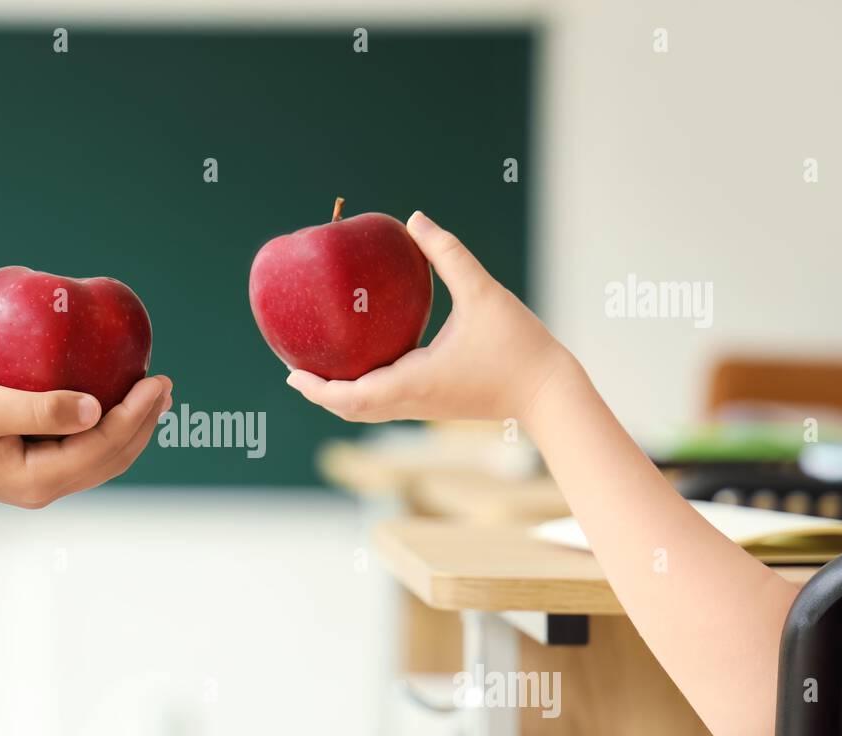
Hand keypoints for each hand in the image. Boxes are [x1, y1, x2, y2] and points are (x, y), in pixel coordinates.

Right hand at [0, 374, 171, 507]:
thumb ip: (42, 408)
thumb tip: (94, 409)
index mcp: (39, 478)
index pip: (103, 445)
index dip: (135, 413)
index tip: (155, 380)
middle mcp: (45, 488)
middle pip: (111, 458)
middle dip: (143, 423)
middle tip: (165, 386)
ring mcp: (40, 483)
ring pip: (101, 460)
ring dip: (131, 430)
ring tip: (153, 399)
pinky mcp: (32, 471)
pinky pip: (84, 454)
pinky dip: (108, 432)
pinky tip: (115, 409)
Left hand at [286, 211, 572, 423]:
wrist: (551, 392)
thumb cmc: (520, 346)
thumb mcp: (484, 293)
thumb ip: (449, 254)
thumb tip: (415, 218)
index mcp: (413, 382)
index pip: (350, 397)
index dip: (316, 389)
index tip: (290, 372)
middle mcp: (412, 401)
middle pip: (350, 410)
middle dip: (320, 394)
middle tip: (295, 368)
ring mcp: (423, 407)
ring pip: (368, 411)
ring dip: (341, 395)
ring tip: (319, 370)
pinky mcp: (435, 404)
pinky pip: (387, 403)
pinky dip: (365, 392)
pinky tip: (364, 365)